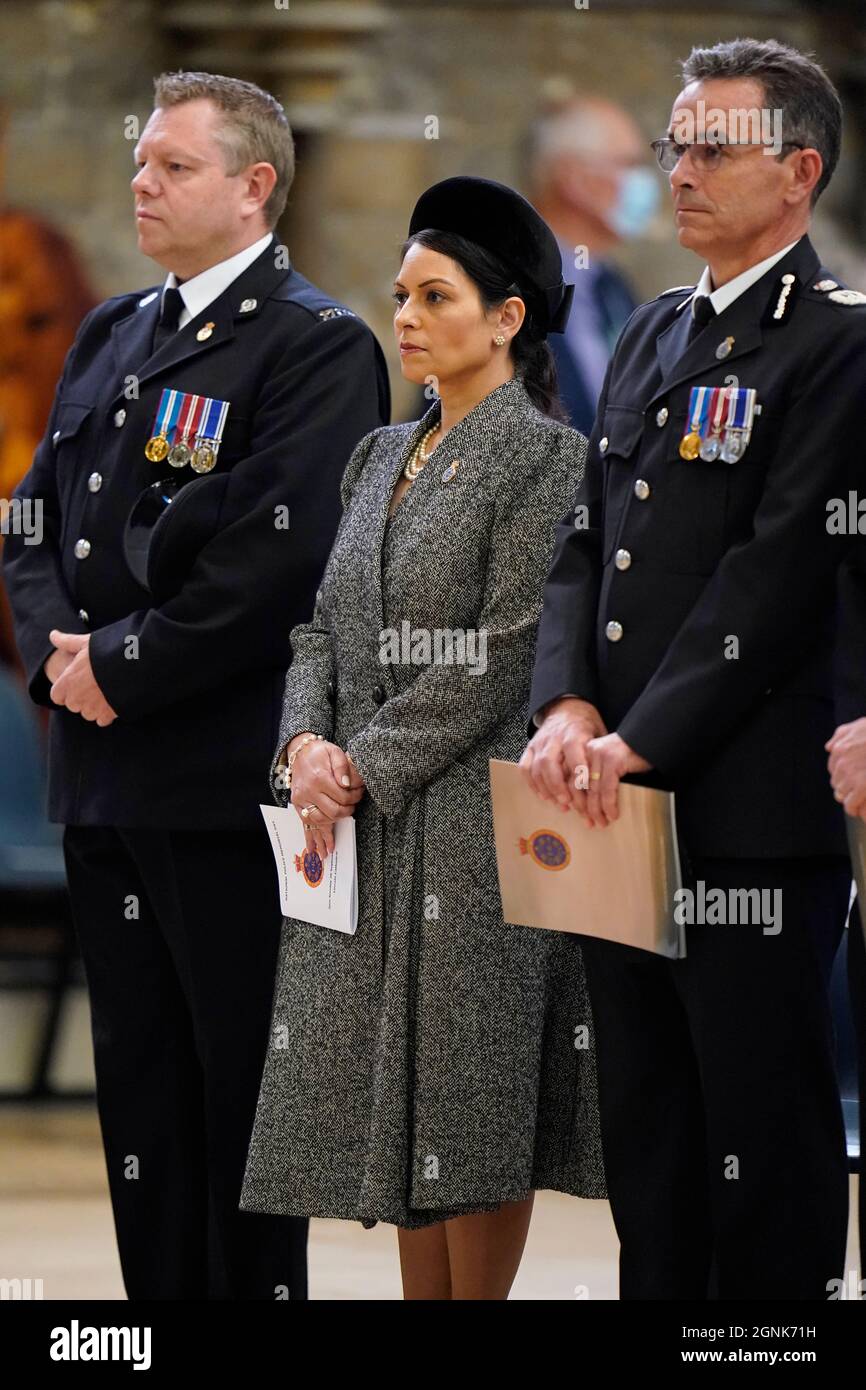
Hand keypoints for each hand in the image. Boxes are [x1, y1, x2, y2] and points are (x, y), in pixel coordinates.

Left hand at [47, 630, 117, 726]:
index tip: (75, 682)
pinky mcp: (108, 715)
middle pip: (73, 705)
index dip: (64, 690)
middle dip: (80, 698)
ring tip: (104, 691)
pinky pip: (102, 720)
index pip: (56, 696)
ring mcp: (93, 708)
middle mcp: (77, 698)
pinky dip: (106, 713)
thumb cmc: (106, 651)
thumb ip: (67, 642)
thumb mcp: (85, 643)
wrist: (133, 663)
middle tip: (93, 684)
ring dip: (93, 706)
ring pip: (87, 713)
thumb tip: (53, 635)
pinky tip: (113, 699)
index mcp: (67, 682)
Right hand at [290, 737, 364, 859]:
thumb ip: (343, 767)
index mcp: (320, 778)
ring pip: (318, 821)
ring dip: (329, 830)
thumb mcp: (335, 752)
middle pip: (332, 812)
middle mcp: (309, 790)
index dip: (354, 798)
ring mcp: (301, 799)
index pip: (342, 797)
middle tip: (352, 809)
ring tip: (335, 837)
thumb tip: (347, 785)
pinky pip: (305, 822)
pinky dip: (312, 835)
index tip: (359, 795)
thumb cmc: (320, 752)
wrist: (299, 750)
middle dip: (346, 813)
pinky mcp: (297, 803)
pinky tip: (316, 846)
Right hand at [519, 697, 607, 812]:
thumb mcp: (598, 734)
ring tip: (559, 804)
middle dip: (557, 786)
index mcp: (573, 733)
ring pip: (536, 768)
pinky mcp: (530, 747)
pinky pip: (525, 767)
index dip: (577, 773)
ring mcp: (539, 742)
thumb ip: (597, 756)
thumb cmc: (585, 726)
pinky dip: (532, 784)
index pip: (573, 753)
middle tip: (567, 803)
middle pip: (549, 763)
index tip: (583, 790)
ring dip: (546, 789)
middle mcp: (554, 738)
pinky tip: (543, 795)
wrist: (567, 708)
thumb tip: (605, 783)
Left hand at [582, 731, 651, 828]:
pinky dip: (609, 805)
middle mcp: (588, 751)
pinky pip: (607, 789)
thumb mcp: (606, 763)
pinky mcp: (612, 761)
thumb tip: (587, 804)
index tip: (581, 816)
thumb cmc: (629, 755)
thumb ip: (595, 776)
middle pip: (578, 786)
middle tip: (591, 823)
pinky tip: (613, 814)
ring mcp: (599, 755)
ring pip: (593, 790)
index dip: (575, 800)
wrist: (650, 740)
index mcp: (583, 751)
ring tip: (603, 823)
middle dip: (584, 809)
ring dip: (597, 811)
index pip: (571, 779)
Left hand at [826, 718, 865, 818]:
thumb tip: (829, 747)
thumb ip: (843, 734)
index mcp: (840, 748)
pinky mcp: (861, 788)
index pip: (833, 767)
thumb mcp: (860, 726)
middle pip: (836, 781)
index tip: (852, 778)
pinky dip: (853, 808)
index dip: (843, 774)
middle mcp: (841, 762)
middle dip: (845, 785)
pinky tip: (859, 810)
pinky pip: (850, 804)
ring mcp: (850, 775)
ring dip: (849, 797)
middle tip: (857, 790)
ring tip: (859, 800)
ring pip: (841, 793)